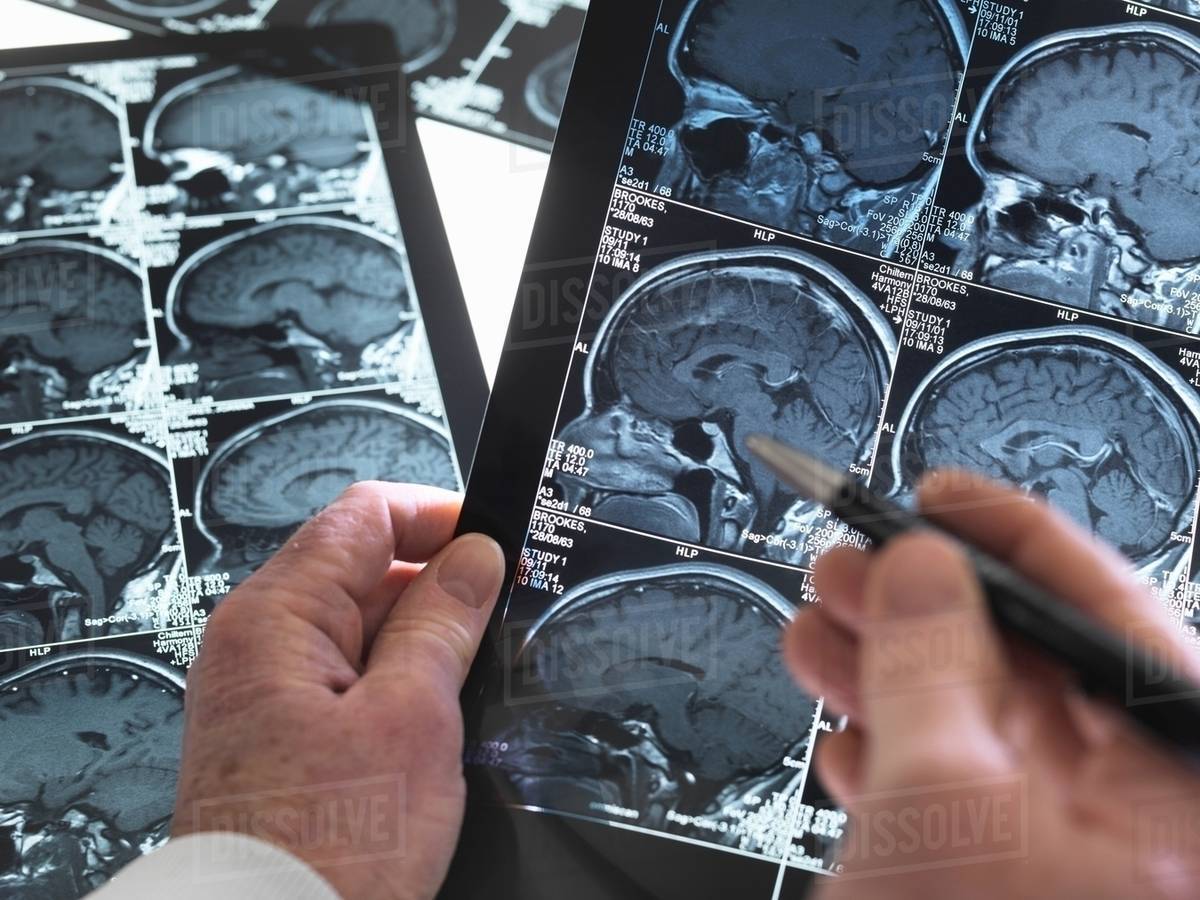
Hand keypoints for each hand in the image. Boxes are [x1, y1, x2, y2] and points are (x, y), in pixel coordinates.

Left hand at [172, 482, 505, 899]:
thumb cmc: (326, 847)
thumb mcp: (411, 718)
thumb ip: (443, 622)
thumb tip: (474, 556)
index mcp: (276, 617)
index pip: (364, 515)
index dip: (438, 515)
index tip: (496, 540)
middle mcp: (257, 642)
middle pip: (360, 564)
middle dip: (437, 579)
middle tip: (503, 612)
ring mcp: (264, 687)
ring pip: (358, 621)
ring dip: (421, 633)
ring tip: (474, 671)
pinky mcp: (279, 729)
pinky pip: (346, 672)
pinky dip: (396, 675)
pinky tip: (436, 710)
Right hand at [787, 472, 1199, 898]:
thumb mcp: (942, 791)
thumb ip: (930, 658)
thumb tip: (921, 564)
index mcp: (1172, 791)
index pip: (1110, 616)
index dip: (1016, 537)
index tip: (941, 495)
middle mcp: (1129, 816)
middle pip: (1030, 665)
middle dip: (922, 604)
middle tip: (856, 563)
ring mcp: (1061, 851)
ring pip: (974, 721)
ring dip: (884, 670)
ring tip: (818, 630)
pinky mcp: (995, 881)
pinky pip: (947, 784)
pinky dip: (888, 748)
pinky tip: (844, 736)